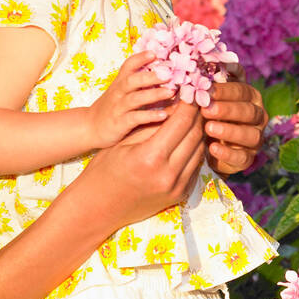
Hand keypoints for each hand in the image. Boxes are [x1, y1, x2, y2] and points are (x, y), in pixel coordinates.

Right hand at [82, 98, 207, 226]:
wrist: (98, 208)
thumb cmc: (105, 169)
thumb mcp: (125, 142)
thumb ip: (153, 125)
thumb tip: (176, 105)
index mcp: (151, 157)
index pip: (181, 122)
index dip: (188, 103)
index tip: (190, 90)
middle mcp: (168, 174)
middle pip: (195, 135)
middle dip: (197, 114)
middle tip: (196, 100)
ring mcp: (177, 187)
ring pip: (200, 150)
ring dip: (199, 131)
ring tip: (195, 116)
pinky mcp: (180, 195)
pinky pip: (196, 165)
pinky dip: (195, 149)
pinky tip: (189, 138)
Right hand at [85, 50, 177, 148]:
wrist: (89, 128)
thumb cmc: (112, 107)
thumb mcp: (120, 90)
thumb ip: (137, 81)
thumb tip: (163, 71)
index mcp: (120, 82)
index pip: (128, 65)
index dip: (140, 58)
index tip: (155, 53)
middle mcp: (118, 93)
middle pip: (132, 80)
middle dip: (150, 76)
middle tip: (169, 73)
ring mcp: (119, 108)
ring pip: (135, 99)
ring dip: (153, 94)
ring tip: (171, 92)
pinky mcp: (120, 123)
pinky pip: (135, 118)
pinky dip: (149, 116)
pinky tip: (163, 115)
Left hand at [200, 63, 267, 175]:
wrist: (205, 145)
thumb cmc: (206, 112)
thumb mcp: (208, 95)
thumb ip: (211, 78)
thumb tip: (207, 56)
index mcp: (249, 97)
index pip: (242, 90)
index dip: (226, 90)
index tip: (206, 90)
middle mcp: (257, 116)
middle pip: (248, 111)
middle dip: (228, 110)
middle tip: (206, 110)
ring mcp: (255, 138)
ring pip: (250, 135)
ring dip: (230, 131)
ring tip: (209, 129)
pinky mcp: (247, 158)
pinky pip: (242, 157)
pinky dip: (228, 153)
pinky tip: (212, 149)